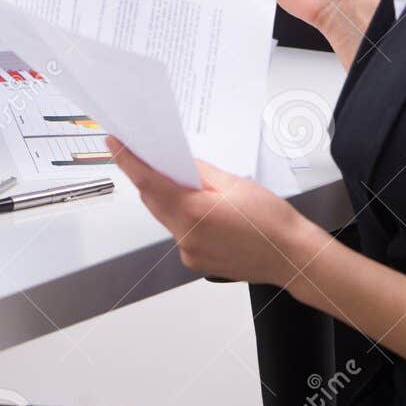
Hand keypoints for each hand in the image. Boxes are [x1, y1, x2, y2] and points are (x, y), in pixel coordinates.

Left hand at [108, 140, 312, 288]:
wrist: (291, 256)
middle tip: (142, 153)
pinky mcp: (196, 261)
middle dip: (147, 176)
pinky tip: (198, 206)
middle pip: (154, 201)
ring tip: (179, 178)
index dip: (128, 161)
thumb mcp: (234, 184)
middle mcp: (186, 237)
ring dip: (166, 196)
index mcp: (193, 213)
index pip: (149, 182)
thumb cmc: (271, 221)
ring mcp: (190, 253)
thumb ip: (200, 173)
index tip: (115, 144)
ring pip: (166, 217)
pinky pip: (180, 232)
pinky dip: (182, 215)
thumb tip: (179, 164)